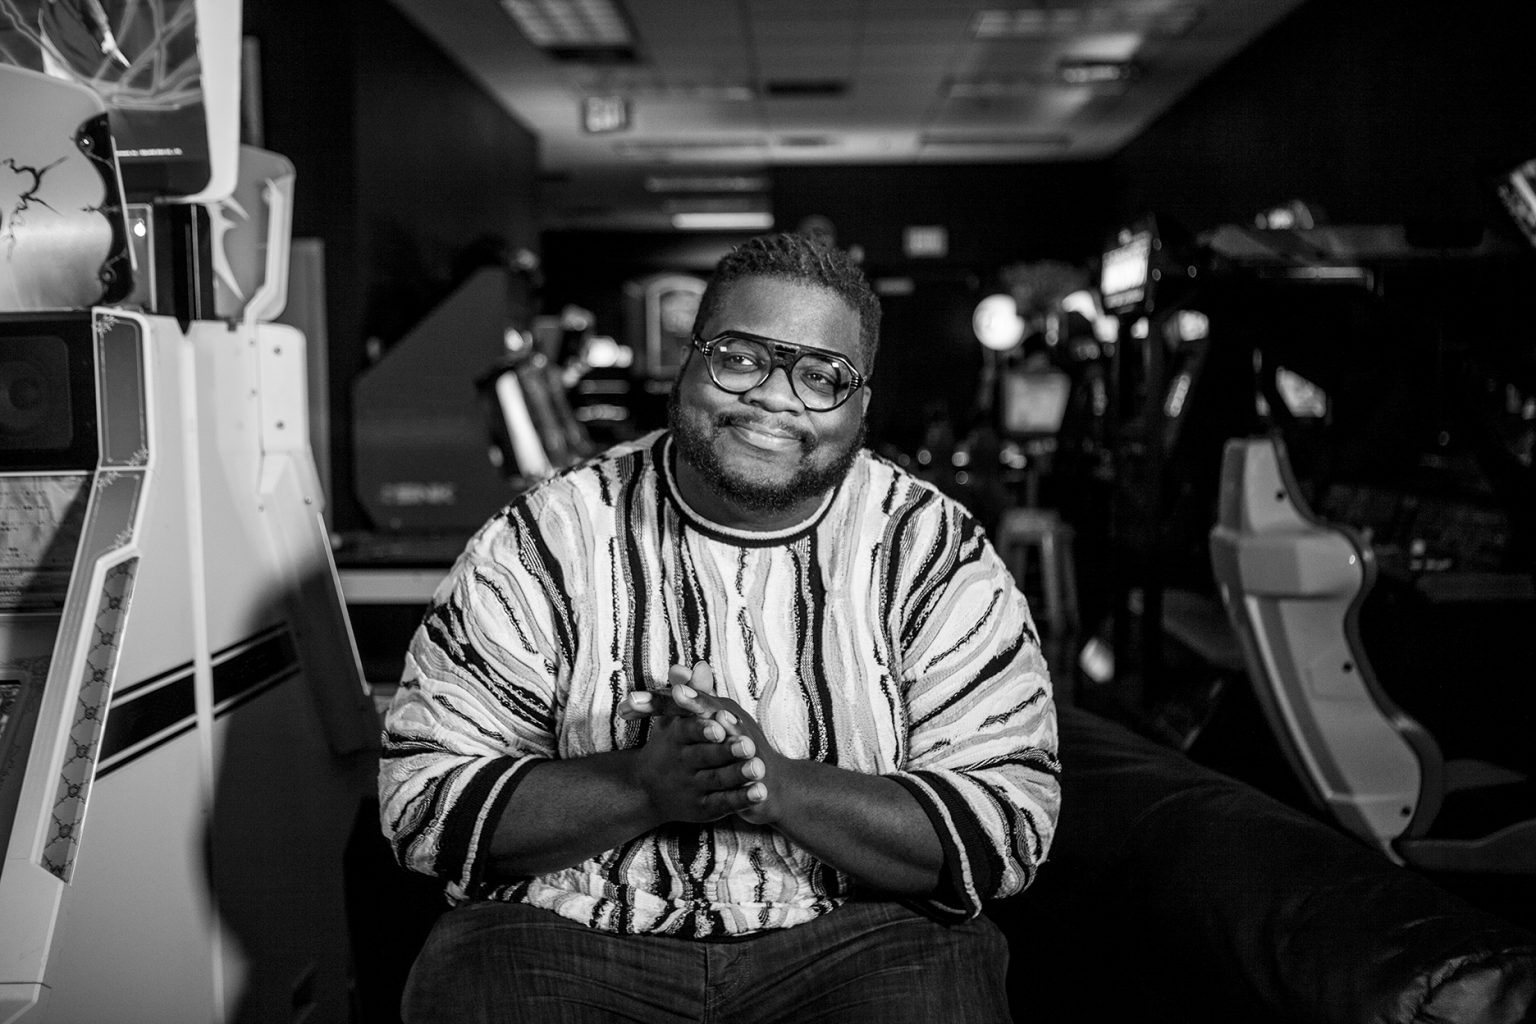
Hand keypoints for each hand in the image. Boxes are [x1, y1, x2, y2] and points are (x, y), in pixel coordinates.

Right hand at [620, 665, 764, 823]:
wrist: (648, 790)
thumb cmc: (669, 745)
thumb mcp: (676, 718)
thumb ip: (693, 693)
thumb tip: (701, 665)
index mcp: (674, 739)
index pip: (687, 731)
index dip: (703, 728)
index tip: (719, 724)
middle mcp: (680, 764)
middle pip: (705, 757)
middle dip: (726, 751)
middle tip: (749, 745)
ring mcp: (690, 788)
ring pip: (716, 781)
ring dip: (738, 775)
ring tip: (759, 767)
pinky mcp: (702, 809)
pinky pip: (723, 803)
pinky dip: (742, 798)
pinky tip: (761, 791)